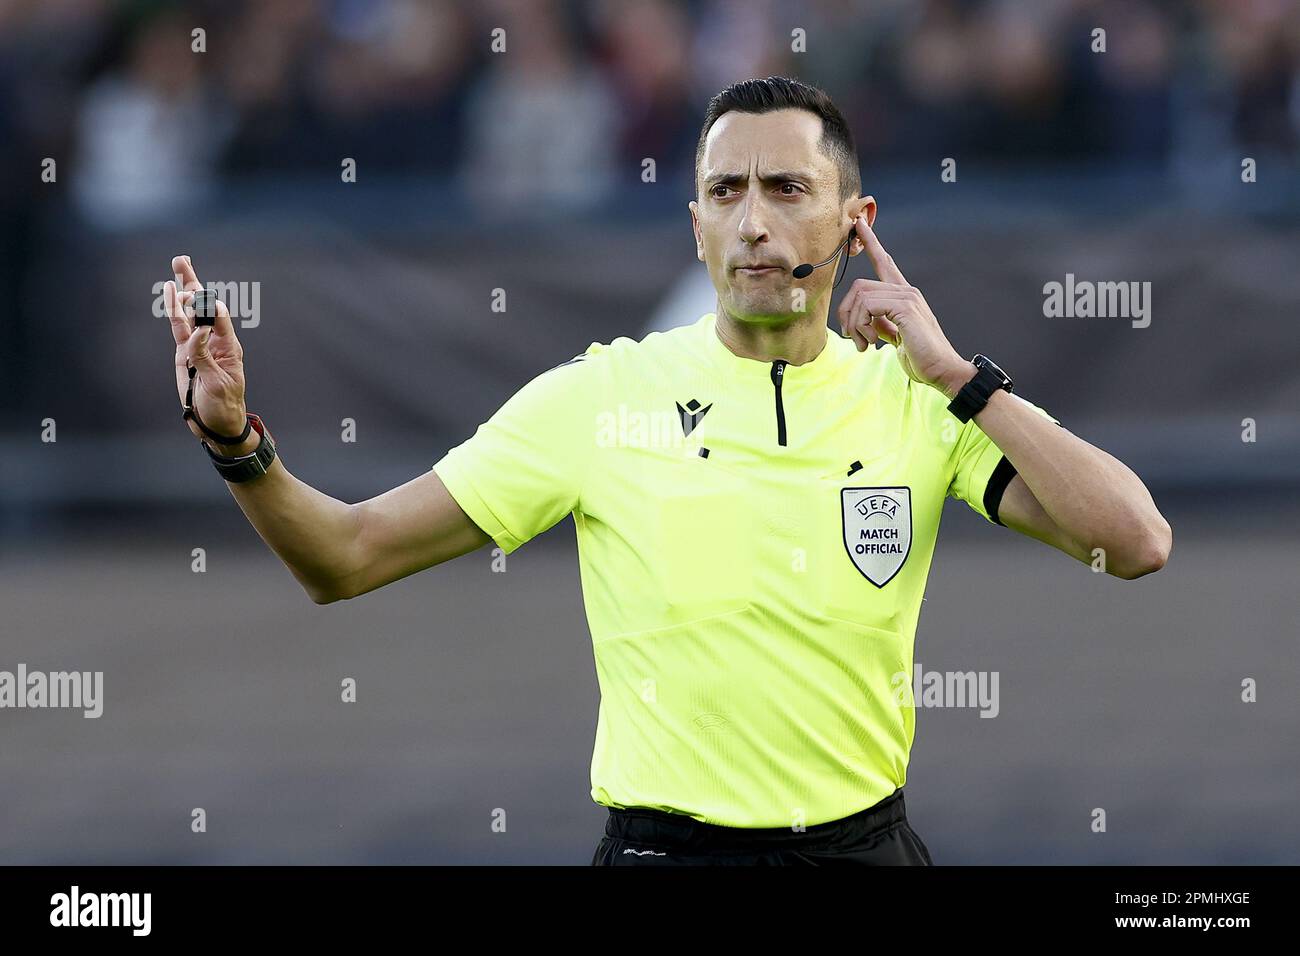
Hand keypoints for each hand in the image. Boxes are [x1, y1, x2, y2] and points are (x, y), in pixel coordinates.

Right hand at [164, 256, 248, 447]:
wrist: (215, 422)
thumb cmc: (224, 404)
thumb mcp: (218, 383)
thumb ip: (205, 356)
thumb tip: (199, 332)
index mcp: (228, 346)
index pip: (219, 317)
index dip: (209, 307)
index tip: (198, 304)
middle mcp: (213, 340)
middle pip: (202, 307)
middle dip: (193, 284)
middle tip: (182, 260)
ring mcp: (196, 345)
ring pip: (187, 313)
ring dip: (182, 291)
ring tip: (177, 266)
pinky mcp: (183, 354)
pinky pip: (177, 329)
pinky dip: (173, 311)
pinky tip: (170, 294)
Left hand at [836, 216, 971, 395]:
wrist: (943, 371)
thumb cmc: (921, 357)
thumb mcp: (894, 337)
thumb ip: (880, 324)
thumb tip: (863, 321)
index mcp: (904, 296)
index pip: (885, 263)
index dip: (872, 243)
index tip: (859, 224)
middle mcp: (906, 291)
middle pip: (859, 286)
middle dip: (846, 314)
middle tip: (852, 338)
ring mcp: (907, 297)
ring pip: (860, 295)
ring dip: (854, 324)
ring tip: (863, 344)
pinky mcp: (906, 307)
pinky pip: (868, 305)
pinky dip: (862, 326)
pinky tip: (871, 342)